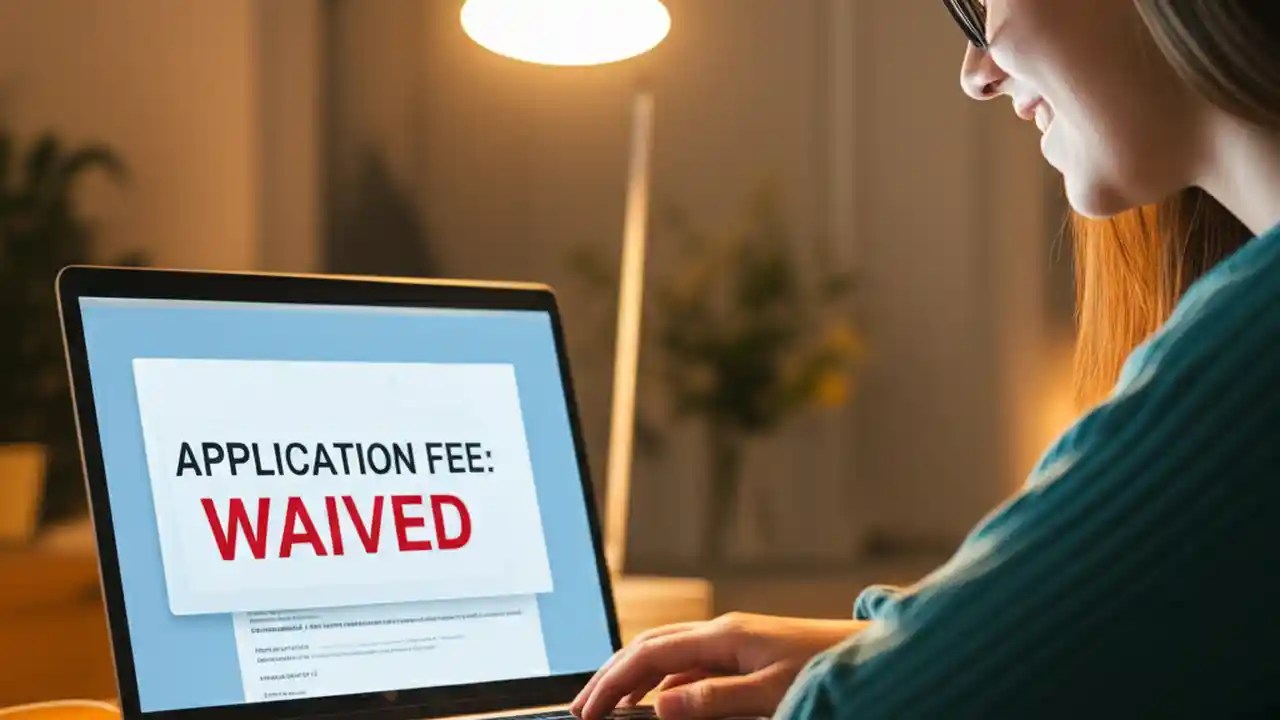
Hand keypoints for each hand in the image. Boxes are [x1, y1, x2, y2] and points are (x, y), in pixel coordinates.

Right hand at [571, 612, 866, 719]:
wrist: (876, 655)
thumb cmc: (830, 668)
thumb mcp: (771, 692)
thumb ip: (716, 699)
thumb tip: (662, 705)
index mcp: (725, 636)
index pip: (650, 655)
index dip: (613, 682)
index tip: (588, 711)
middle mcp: (724, 633)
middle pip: (651, 648)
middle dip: (613, 676)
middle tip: (585, 709)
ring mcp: (734, 642)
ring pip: (669, 656)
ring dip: (637, 680)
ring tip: (612, 707)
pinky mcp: (746, 654)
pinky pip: (693, 667)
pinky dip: (667, 686)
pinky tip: (662, 707)